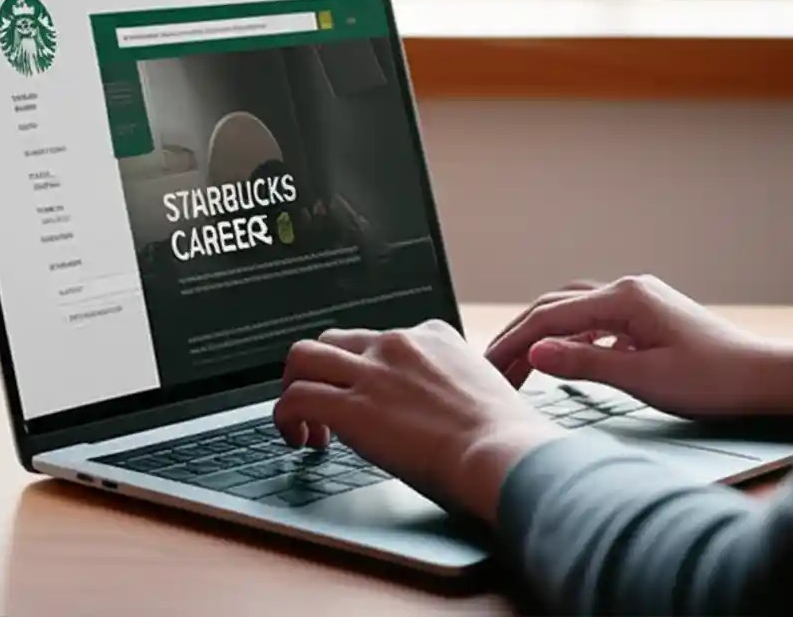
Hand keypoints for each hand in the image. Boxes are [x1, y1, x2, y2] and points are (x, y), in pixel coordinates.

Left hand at [274, 321, 564, 523]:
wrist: (505, 455)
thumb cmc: (507, 439)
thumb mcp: (487, 390)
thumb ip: (456, 386)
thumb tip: (447, 409)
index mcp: (433, 336)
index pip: (379, 338)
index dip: (364, 370)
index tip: (368, 398)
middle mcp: (397, 344)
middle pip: (332, 340)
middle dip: (322, 373)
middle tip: (325, 408)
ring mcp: (372, 372)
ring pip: (302, 357)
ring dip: (293, 387)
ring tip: (303, 420)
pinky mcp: (352, 407)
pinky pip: (295, 398)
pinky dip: (286, 417)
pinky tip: (300, 439)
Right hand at [486, 274, 792, 418]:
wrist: (764, 378)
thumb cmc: (713, 380)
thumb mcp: (643, 378)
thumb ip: (584, 363)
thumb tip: (534, 351)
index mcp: (624, 298)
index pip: (550, 317)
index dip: (513, 342)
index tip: (485, 365)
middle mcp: (627, 290)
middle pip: (554, 307)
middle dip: (519, 336)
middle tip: (490, 367)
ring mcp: (637, 301)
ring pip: (572, 312)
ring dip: (540, 335)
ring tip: (515, 364)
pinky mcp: (646, 317)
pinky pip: (594, 323)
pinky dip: (569, 339)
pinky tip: (560, 359)